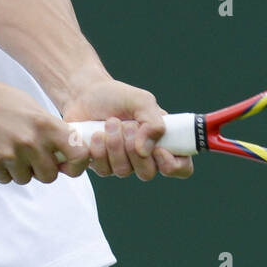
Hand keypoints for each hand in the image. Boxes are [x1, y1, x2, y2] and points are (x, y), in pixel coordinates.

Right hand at [0, 71, 89, 184]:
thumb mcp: (29, 106)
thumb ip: (49, 130)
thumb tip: (66, 153)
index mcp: (45, 124)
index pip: (78, 155)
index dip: (77, 164)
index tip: (69, 164)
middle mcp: (31, 142)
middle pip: (50, 175)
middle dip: (41, 169)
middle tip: (28, 153)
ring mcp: (10, 155)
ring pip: (26, 178)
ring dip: (18, 169)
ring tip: (5, 145)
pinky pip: (5, 178)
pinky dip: (0, 169)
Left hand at [62, 77, 193, 181]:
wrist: (85, 93)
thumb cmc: (117, 97)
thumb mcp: (142, 101)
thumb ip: (152, 122)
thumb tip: (144, 150)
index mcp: (162, 142)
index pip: (181, 168)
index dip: (173, 165)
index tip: (158, 150)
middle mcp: (143, 157)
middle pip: (147, 173)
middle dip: (133, 148)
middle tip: (126, 124)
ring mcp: (119, 163)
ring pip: (122, 171)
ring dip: (114, 145)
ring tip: (108, 123)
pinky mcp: (97, 164)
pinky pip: (99, 170)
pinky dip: (95, 150)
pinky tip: (94, 135)